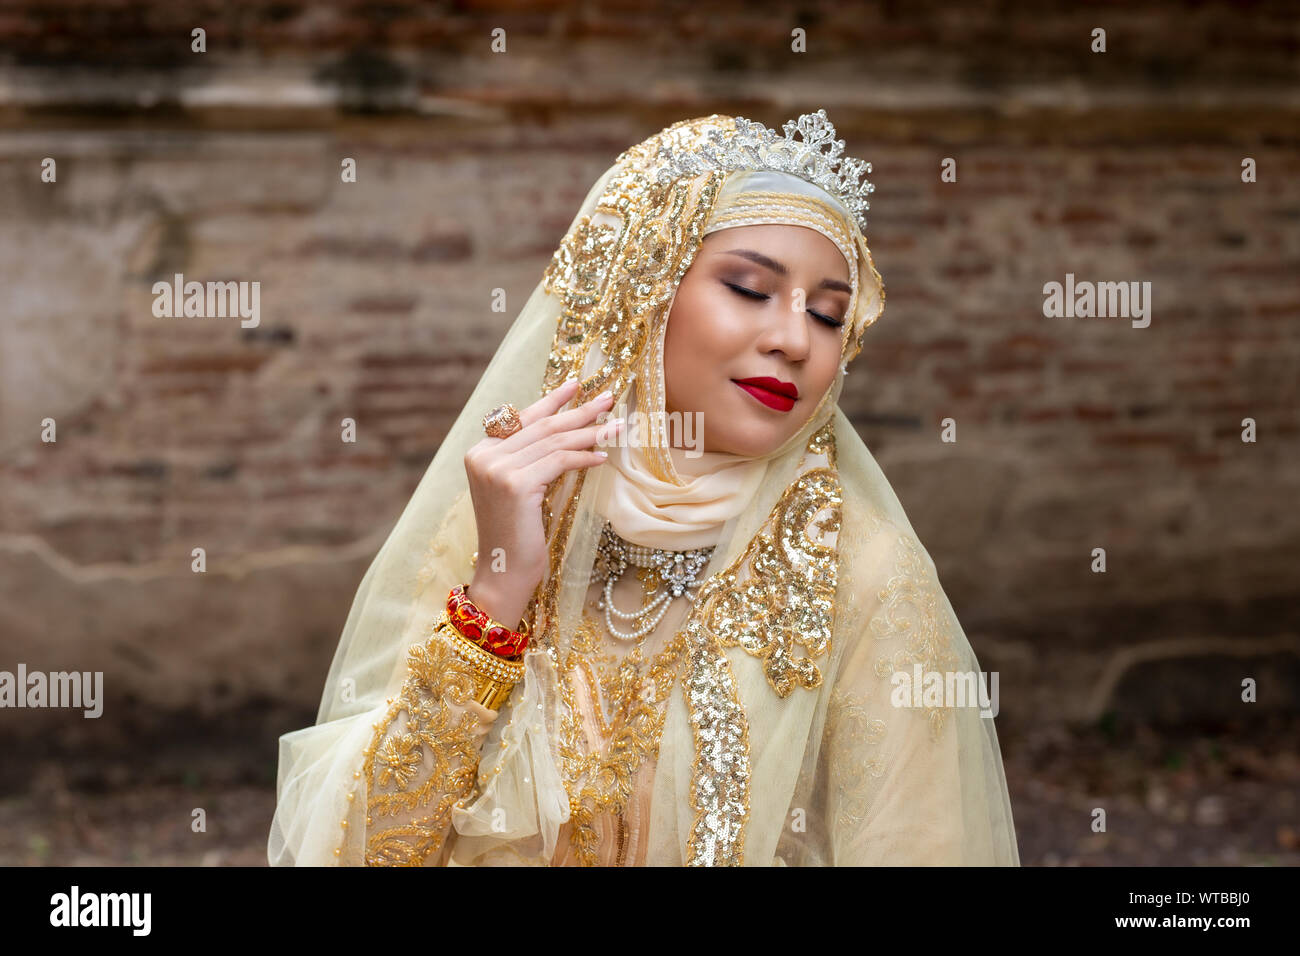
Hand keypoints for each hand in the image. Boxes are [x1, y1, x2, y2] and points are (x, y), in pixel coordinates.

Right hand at [463, 378, 623, 628]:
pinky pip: (559, 461)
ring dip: (589, 431)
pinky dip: (584, 457)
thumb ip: (528, 459)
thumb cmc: (515, 535)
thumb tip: (564, 429)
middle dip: (578, 410)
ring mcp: (497, 469)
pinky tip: (603, 456)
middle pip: (542, 426)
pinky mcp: (516, 484)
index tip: (577, 385)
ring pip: (554, 441)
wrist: (504, 572)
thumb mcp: (518, 489)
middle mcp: (484, 456)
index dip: (552, 400)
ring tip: (617, 425)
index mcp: (480, 452)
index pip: (523, 419)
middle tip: (608, 398)